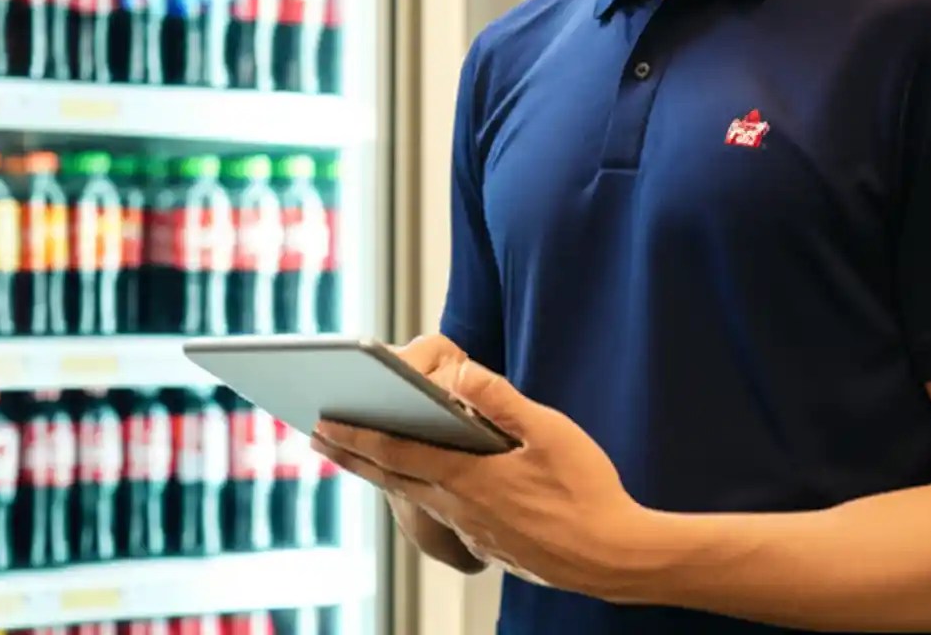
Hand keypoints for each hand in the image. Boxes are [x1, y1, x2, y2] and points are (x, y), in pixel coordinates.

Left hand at [311, 336, 657, 599]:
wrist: (615, 559)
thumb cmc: (588, 492)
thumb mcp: (551, 434)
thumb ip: (502, 400)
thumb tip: (460, 372)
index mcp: (468, 477)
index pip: (397, 452)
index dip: (355, 436)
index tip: (322, 422)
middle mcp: (459, 506)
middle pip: (392, 476)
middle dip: (351, 454)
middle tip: (315, 436)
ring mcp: (472, 529)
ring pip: (413, 495)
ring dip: (380, 473)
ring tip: (356, 456)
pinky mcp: (488, 543)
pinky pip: (440, 512)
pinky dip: (416, 492)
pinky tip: (421, 484)